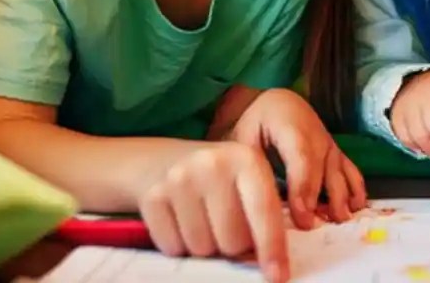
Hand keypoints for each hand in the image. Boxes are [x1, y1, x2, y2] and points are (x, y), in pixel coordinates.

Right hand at [139, 142, 290, 282]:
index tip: (277, 276)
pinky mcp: (152, 197)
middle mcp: (212, 164)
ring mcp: (179, 179)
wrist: (163, 160)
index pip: (264, 210)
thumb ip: (265, 214)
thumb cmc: (219, 180)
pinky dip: (180, 245)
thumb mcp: (248, 181)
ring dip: (206, 246)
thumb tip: (274, 263)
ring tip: (203, 221)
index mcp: (246, 159)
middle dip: (234, 246)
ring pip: (202, 249)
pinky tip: (181, 222)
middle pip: (232, 240)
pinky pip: (173, 248)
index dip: (272, 247)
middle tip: (228, 228)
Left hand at [230, 88, 366, 226]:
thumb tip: (256, 196)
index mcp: (290, 124)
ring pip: (339, 171)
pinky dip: (355, 190)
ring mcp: (330, 144)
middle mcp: (316, 134)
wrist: (280, 104)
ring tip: (337, 220)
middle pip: (322, 167)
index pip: (301, 157)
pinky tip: (355, 208)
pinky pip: (351, 171)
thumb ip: (250, 163)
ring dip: (341, 197)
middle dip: (320, 198)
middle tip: (313, 225)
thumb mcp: (244, 136)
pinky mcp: (337, 154)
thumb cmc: (258, 123)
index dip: (303, 187)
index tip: (301, 215)